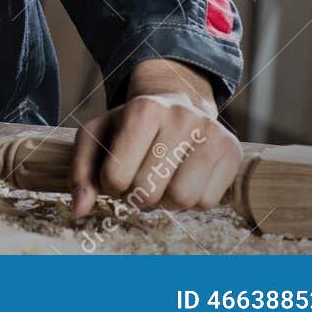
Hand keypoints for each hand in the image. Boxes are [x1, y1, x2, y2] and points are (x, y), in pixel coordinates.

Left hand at [69, 59, 240, 215]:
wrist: (179, 102)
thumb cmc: (131, 125)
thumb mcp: (98, 136)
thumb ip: (81, 171)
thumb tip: (78, 209)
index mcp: (143, 109)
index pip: (116, 177)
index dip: (111, 186)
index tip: (116, 173)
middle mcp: (181, 117)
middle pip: (148, 192)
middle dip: (137, 196)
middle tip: (139, 180)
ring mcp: (211, 134)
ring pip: (182, 199)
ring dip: (166, 202)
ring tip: (162, 181)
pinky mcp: (232, 152)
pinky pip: (208, 202)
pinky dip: (192, 201)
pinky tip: (185, 179)